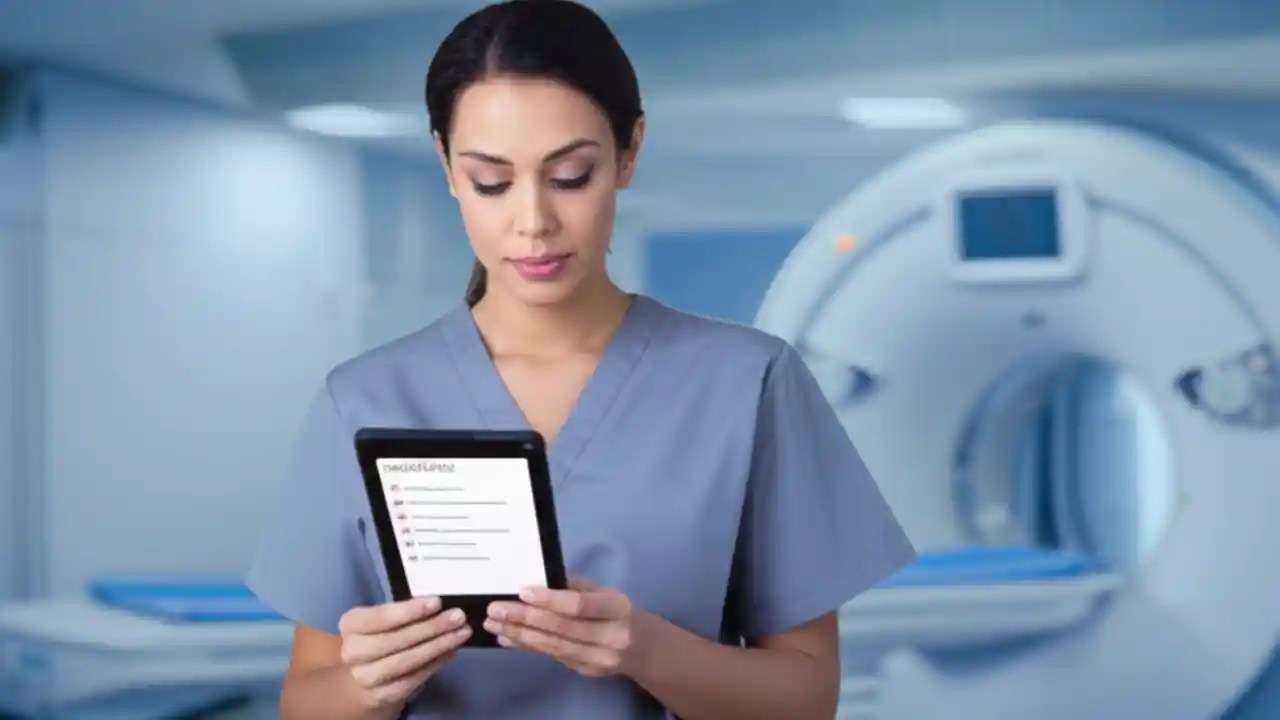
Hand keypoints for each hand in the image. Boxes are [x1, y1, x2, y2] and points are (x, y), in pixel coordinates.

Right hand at [337, 596, 471, 712]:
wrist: (364, 675)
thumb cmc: (381, 637)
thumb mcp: (385, 620)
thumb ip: (407, 614)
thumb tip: (442, 608)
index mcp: (351, 624)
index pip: (380, 617)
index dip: (409, 610)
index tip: (437, 602)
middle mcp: (352, 651)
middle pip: (395, 639)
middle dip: (431, 627)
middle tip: (458, 617)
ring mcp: (365, 677)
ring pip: (405, 661)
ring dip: (438, 646)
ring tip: (461, 633)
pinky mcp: (380, 696)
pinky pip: (412, 679)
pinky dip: (435, 664)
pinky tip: (451, 651)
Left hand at [484, 577, 645, 677]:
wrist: (644, 649)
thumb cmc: (619, 612)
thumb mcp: (606, 592)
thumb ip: (576, 587)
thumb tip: (537, 579)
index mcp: (616, 608)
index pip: (580, 605)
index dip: (551, 599)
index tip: (523, 591)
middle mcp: (609, 636)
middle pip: (561, 628)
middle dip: (524, 618)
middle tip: (496, 609)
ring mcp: (597, 658)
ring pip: (552, 646)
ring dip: (519, 634)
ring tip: (494, 624)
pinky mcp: (585, 671)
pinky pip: (551, 656)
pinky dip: (526, 646)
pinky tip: (507, 638)